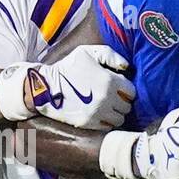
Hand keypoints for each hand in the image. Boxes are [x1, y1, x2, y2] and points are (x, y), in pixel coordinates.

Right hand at [0, 44, 135, 128]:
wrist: (46, 86)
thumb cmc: (68, 67)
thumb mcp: (88, 52)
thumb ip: (110, 55)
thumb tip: (126, 66)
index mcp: (109, 80)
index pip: (131, 91)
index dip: (126, 89)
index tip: (119, 88)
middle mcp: (106, 98)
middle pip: (127, 106)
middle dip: (122, 102)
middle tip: (114, 98)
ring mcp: (97, 113)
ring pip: (119, 119)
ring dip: (116, 114)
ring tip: (108, 108)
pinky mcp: (88, 123)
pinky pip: (107, 127)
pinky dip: (106, 122)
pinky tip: (100, 114)